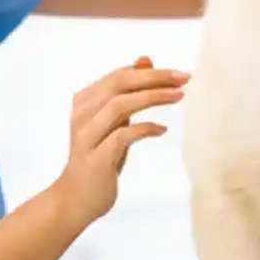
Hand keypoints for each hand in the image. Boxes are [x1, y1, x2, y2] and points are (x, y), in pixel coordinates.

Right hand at [52, 56, 188, 226]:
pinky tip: (162, 129)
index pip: (119, 75)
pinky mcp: (96, 157)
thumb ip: (126, 93)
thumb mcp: (113, 122)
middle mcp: (82, 114)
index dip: (150, 71)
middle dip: (154, 78)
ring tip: (179, 97)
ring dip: (153, 97)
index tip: (178, 73)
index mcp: (84, 100)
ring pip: (120, 105)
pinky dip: (145, 128)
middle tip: (183, 78)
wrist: (76, 199)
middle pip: (119, 84)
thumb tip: (145, 60)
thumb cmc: (99, 157)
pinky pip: (123, 135)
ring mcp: (87, 136)